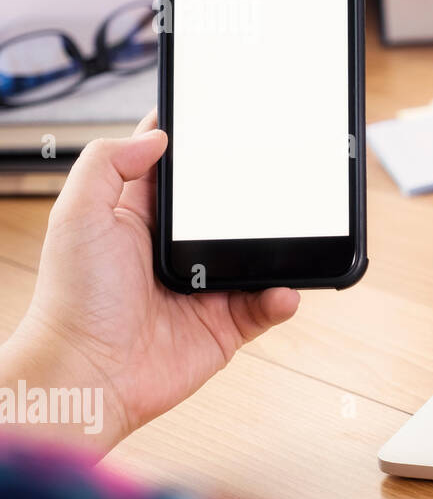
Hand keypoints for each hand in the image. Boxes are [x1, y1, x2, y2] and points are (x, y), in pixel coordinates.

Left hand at [0, 112, 298, 455]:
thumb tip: (157, 135)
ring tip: (293, 236)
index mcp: (140, 218)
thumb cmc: (72, 302)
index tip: (228, 121)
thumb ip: (107, 164)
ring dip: (278, 248)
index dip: (197, 146)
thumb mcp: (77, 215)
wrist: (88, 377)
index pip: (177, 173)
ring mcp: (205, 288)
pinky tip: (282, 290)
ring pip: (257, 256)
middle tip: (281, 177)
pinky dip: (282, 297)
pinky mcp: (226, 325)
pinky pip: (267, 305)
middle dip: (255, 196)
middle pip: (229, 210)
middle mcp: (175, 251)